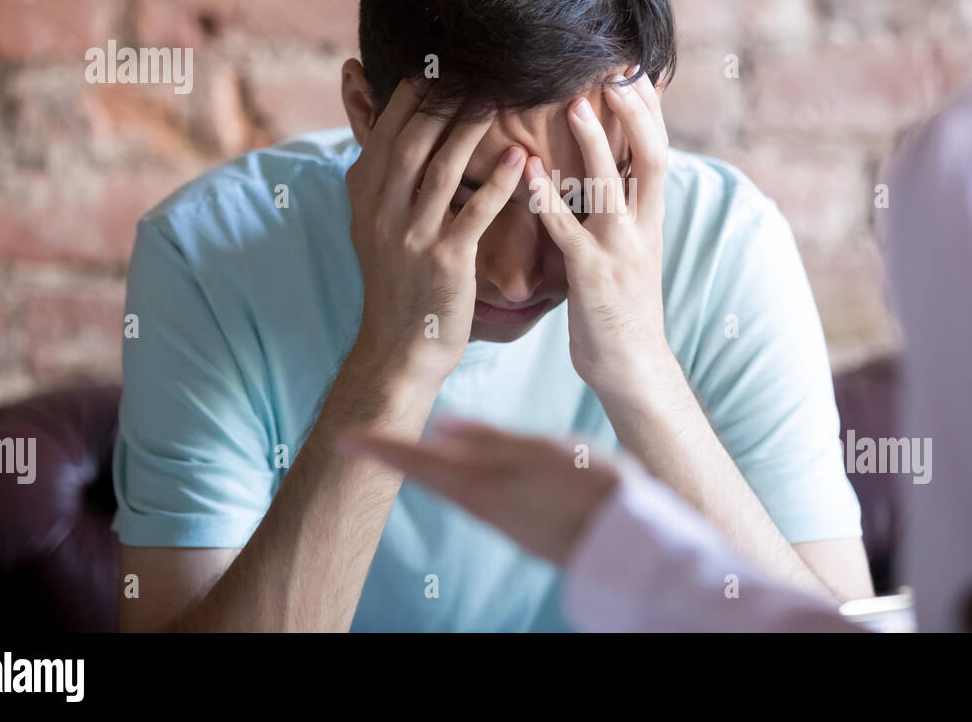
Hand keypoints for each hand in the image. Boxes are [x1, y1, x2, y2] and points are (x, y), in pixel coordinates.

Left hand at [337, 417, 627, 564]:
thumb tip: (442, 427)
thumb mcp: (541, 451)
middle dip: (397, 456)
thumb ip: (492, 440)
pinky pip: (475, 493)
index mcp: (482, 485)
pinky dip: (457, 474)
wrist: (627, 544)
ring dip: (425, 465)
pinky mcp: (522, 524)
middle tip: (365, 442)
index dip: (382, 448)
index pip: (418, 461)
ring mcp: (503, 519)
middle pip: (429, 475)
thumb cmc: (589, 490)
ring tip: (405, 447)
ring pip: (452, 484)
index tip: (344, 439)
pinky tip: (463, 465)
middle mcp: (484, 506)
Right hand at [346, 80, 525, 389]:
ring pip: (441, 171)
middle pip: (410, 143)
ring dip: (468, 132)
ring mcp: (411, 236)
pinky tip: (521, 160)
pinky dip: (499, 184)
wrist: (399, 346)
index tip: (433, 66)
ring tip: (495, 99)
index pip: (385, 133)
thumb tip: (386, 126)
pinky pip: (474, 213)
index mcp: (364, 196)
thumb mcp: (373, 225)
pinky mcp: (445, 261)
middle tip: (468, 70)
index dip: (409, 98)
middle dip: (439, 104)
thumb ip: (382, 178)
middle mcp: (382, 211)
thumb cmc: (397, 281)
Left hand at [528, 69, 671, 399]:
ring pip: (612, 187)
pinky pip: (568, 230)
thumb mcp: (631, 247)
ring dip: (594, 144)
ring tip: (573, 104)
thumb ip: (623, 205)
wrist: (632, 365)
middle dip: (636, 113)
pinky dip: (548, 199)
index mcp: (652, 217)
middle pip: (653, 157)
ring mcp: (619, 251)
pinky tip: (528, 172)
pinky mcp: (590, 276)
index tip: (633, 66)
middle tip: (615, 70)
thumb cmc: (621, 303)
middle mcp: (643, 227)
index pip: (659, 149)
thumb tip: (611, 163)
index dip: (648, 108)